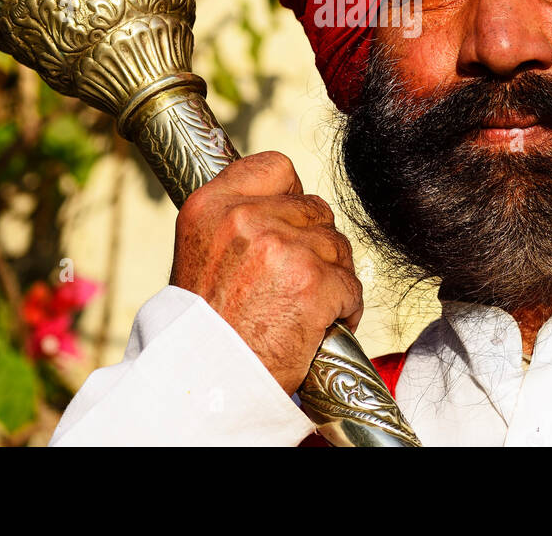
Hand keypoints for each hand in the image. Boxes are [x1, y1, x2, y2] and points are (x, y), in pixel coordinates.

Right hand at [169, 151, 363, 395]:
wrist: (205, 383)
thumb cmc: (203, 329)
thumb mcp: (199, 256)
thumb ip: (235, 223)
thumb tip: (285, 206)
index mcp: (212, 206)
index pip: (277, 168)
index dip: (291, 196)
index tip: (288, 224)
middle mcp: (245, 218)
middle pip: (315, 210)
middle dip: (314, 246)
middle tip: (293, 284)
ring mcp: (283, 247)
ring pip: (337, 247)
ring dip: (331, 279)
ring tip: (304, 310)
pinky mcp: (314, 282)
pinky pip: (352, 285)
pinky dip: (345, 310)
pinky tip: (320, 327)